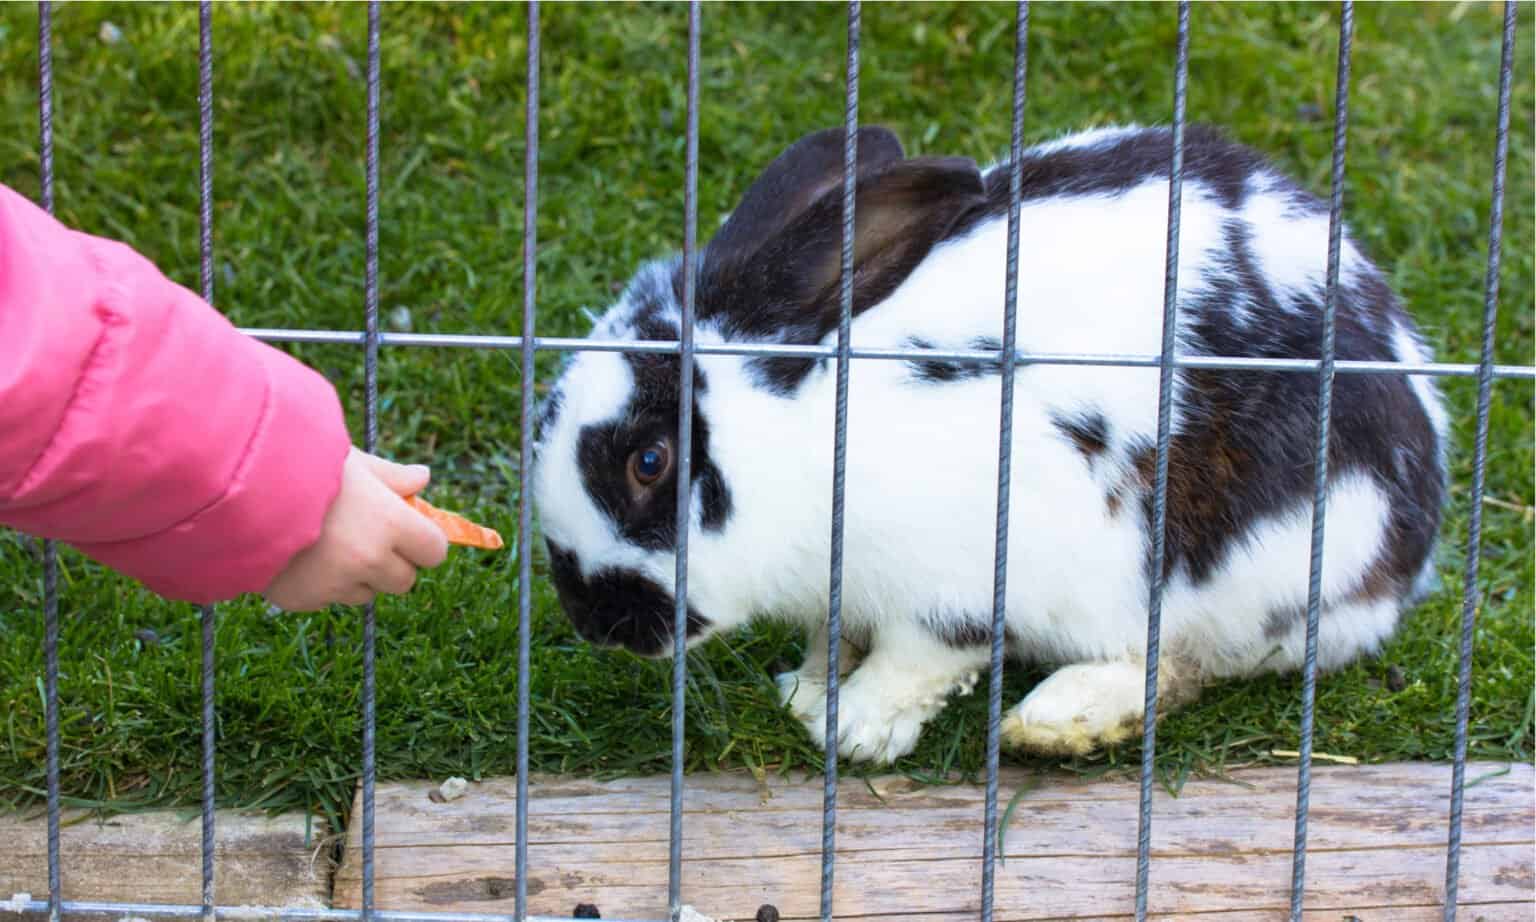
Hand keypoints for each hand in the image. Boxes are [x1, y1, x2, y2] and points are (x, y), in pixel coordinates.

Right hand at [262, 447, 449, 610]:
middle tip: (366, 538)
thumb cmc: (298, 464)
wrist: (231, 490)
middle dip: (392, 564)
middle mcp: (370, 559)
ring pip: (366, 593)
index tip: (408, 531)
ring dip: (356, 577)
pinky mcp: (304, 600)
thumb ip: (390, 475)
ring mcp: (336, 584)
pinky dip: (320, 585)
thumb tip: (423, 478)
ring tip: (325, 543)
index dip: (423, 542)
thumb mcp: (350, 460)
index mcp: (390, 523)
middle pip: (405, 581)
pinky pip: (327, 599)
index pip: (435, 551)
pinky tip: (298, 555)